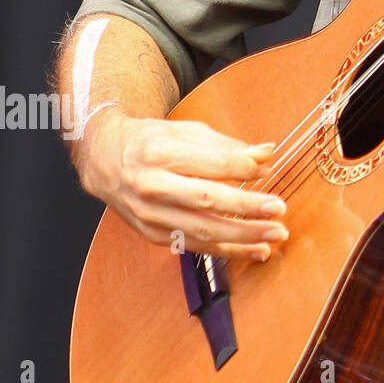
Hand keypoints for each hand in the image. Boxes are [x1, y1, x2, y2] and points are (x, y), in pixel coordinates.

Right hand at [79, 107, 288, 261]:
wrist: (105, 160)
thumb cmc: (151, 142)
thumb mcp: (186, 131)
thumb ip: (227, 145)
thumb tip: (265, 154)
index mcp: (159, 153)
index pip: (210, 164)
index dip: (242, 169)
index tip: (266, 170)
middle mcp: (151, 186)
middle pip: (206, 200)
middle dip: (247, 208)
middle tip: (279, 209)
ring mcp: (150, 215)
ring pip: (202, 231)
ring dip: (243, 237)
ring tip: (274, 234)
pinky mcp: (153, 234)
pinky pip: (195, 246)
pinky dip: (227, 251)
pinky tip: (254, 250)